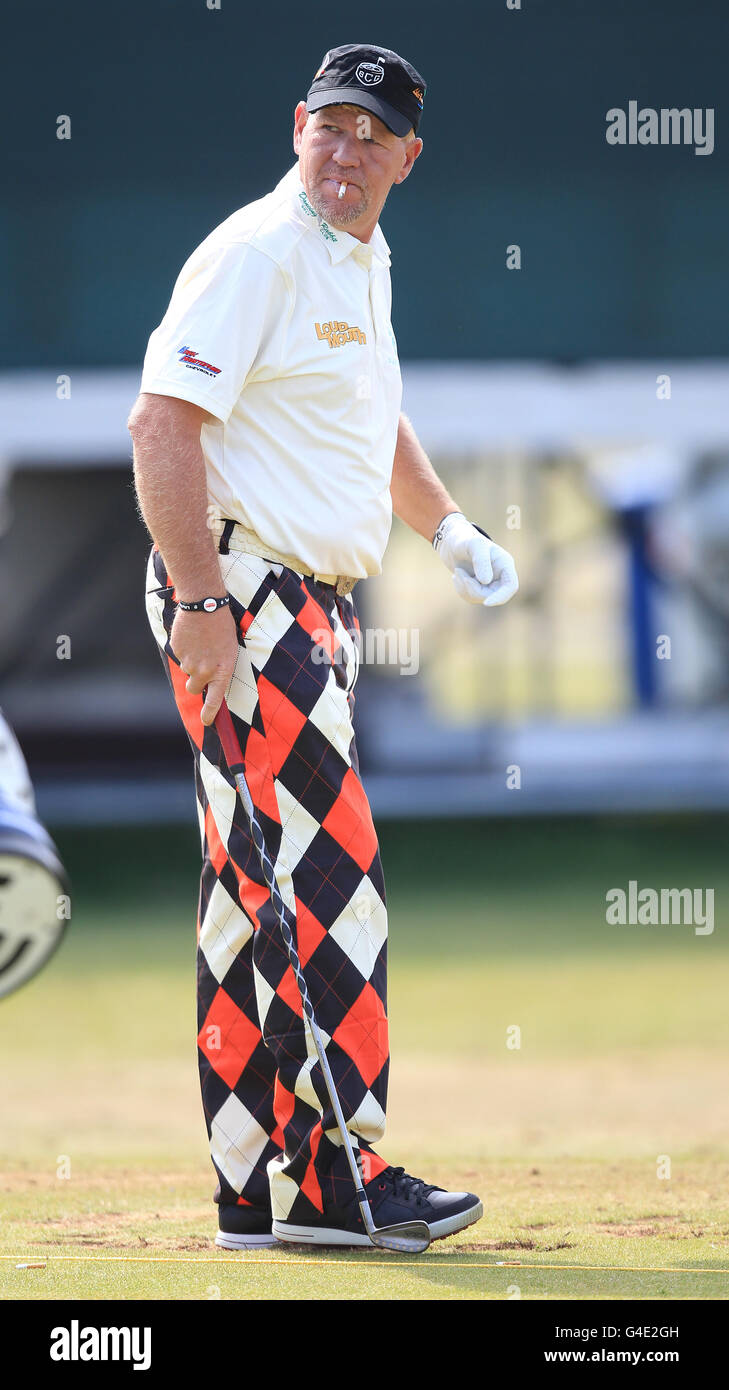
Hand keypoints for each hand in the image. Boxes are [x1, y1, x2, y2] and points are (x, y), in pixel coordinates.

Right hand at [170, 603, 239, 725]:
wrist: (204, 604)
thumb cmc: (222, 625)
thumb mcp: (229, 649)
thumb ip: (219, 668)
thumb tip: (210, 681)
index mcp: (221, 671)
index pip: (214, 701)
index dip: (209, 715)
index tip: (207, 722)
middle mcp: (204, 671)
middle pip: (194, 689)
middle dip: (196, 683)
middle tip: (201, 669)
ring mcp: (189, 662)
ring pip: (187, 671)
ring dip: (192, 663)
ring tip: (201, 643)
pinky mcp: (177, 651)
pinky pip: (180, 656)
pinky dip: (185, 650)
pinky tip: (192, 636)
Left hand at [434, 512, 518, 606]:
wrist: (450, 542)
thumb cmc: (464, 539)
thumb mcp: (473, 544)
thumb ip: (481, 560)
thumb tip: (486, 581)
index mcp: (504, 564)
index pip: (511, 586)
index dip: (500, 597)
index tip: (486, 602)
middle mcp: (500, 575)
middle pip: (493, 595)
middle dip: (473, 589)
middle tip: (458, 573)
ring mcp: (490, 582)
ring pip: (481, 598)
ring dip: (465, 588)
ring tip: (457, 572)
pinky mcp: (479, 587)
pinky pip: (472, 598)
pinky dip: (461, 589)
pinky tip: (457, 577)